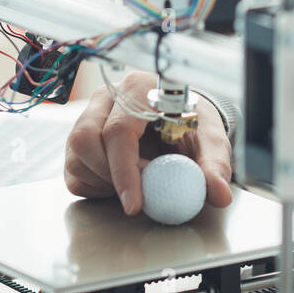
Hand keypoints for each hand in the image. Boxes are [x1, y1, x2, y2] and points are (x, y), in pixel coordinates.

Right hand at [63, 71, 233, 215]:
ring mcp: (88, 116)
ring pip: (76, 156)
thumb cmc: (192, 122)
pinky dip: (96, 187)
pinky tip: (122, 183)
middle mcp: (107, 97)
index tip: (136, 204)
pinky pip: (73, 171)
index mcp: (139, 88)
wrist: (181, 118)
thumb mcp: (210, 139)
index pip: (119, 129)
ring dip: (104, 182)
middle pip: (86, 139)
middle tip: (141, 193)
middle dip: (112, 177)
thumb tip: (219, 194)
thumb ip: (215, 164)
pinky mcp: (80, 139)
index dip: (124, 170)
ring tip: (137, 182)